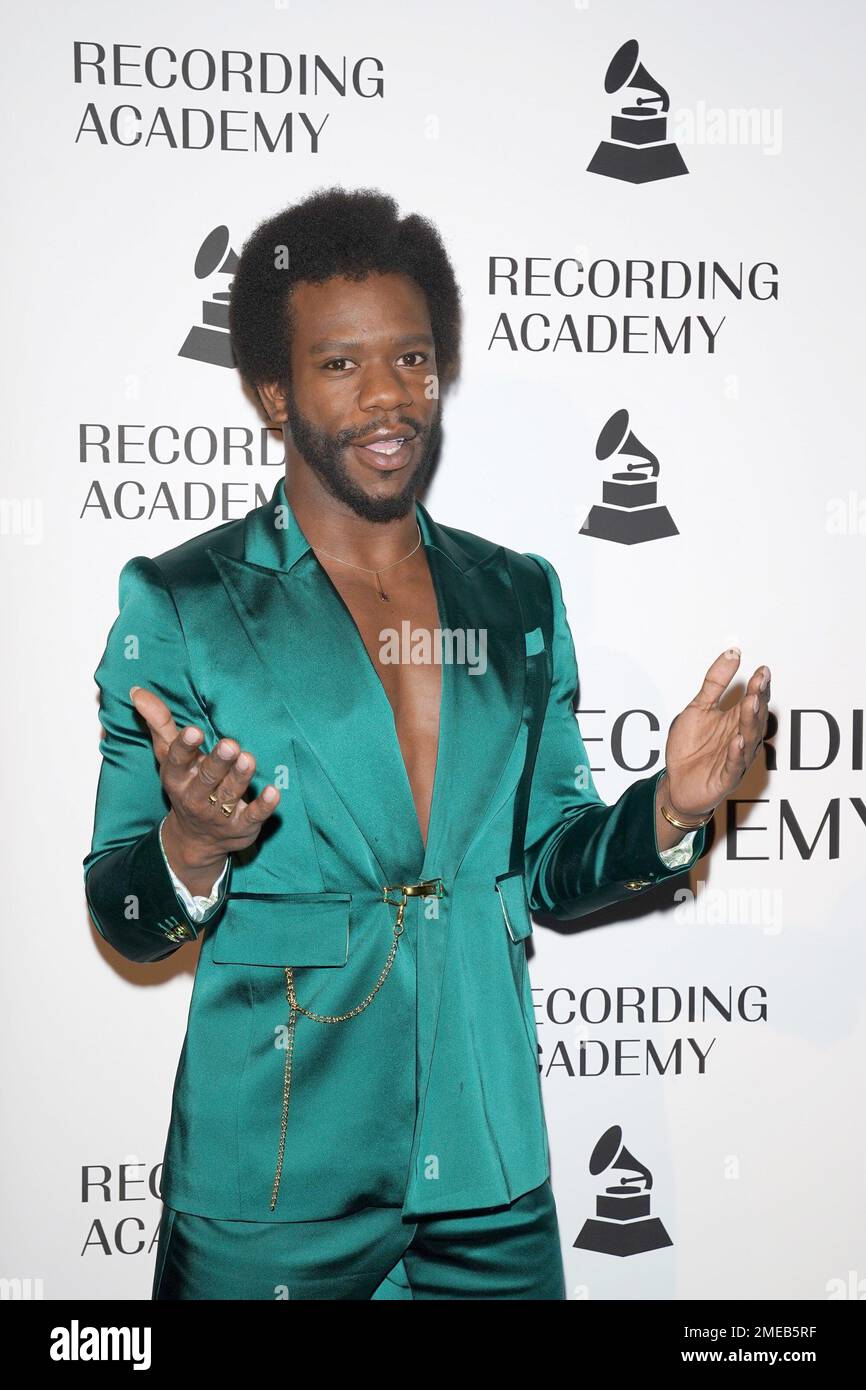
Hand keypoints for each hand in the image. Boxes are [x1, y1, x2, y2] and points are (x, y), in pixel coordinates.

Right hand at [129, 685, 279, 890]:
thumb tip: (138, 691)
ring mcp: (220, 813)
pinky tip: (274, 791)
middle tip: (230, 744)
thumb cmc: (186, 785)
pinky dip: (264, 805)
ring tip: (248, 759)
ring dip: (240, 777)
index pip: (178, 761)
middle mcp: (196, 796)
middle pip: (207, 778)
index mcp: (177, 777)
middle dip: (218, 762)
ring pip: (230, 794)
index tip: (194, 731)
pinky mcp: (243, 825)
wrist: (197, 840)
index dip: (186, 747)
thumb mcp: (168, 756)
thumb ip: (159, 723)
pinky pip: (254, 815)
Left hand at [662, 649, 770, 820]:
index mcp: (735, 720)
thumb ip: (715, 682)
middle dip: (757, 699)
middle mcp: (740, 737)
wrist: (676, 782)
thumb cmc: (690, 747)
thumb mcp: (698, 708)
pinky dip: (737, 752)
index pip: (753, 699)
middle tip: (759, 682)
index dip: (758, 686)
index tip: (762, 670)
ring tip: (751, 703)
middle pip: (754, 717)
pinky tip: (738, 740)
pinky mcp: (726, 778)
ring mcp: (736, 758)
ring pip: (748, 738)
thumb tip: (733, 652)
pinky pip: (735, 765)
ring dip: (750, 721)